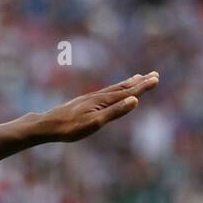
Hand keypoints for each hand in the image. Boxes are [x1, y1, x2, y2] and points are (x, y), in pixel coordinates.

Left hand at [38, 72, 158, 142]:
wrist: (46, 125)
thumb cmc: (70, 128)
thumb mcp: (95, 123)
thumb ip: (115, 112)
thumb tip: (135, 101)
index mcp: (104, 101)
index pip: (128, 92)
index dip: (143, 86)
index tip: (156, 78)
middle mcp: (98, 96)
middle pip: (123, 87)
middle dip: (139, 82)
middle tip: (154, 74)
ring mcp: (90, 99)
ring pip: (113, 89)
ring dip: (127, 83)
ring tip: (137, 77)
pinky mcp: (83, 103)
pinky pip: (104, 94)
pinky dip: (113, 90)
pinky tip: (111, 92)